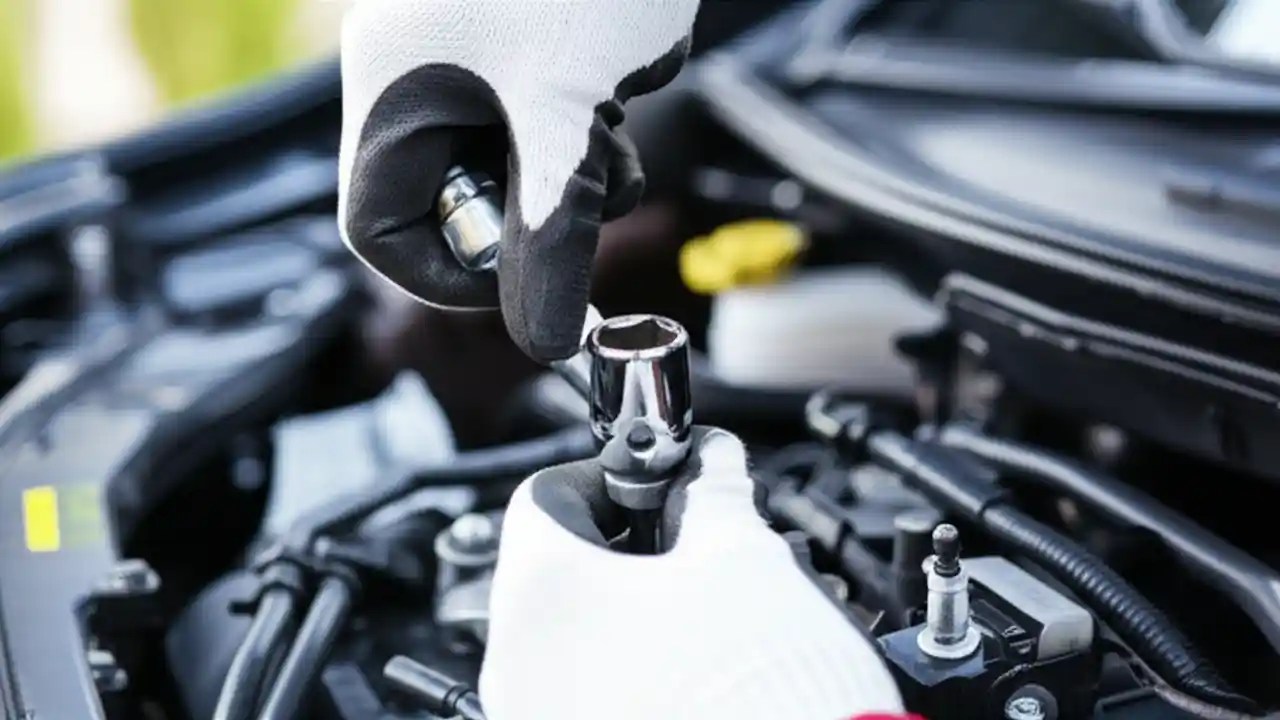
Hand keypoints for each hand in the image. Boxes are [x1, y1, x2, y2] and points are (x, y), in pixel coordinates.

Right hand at [338, 0, 697, 362]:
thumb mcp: (566, 122)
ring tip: (608, 126)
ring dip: (569, 172)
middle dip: (530, 213)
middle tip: (585, 191)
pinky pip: (541, 117)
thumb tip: (544, 341)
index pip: (381, 232)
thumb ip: (553, 241)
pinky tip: (616, 84)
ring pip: (508, 162)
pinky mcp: (523, 43)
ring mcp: (470, 54)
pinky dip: (584, 127)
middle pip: (454, 199)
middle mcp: (417, 74)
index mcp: (390, 93)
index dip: (450, 277)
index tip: (526, 285)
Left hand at [480, 428, 904, 719]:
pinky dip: (638, 671)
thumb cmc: (755, 692)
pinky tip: (701, 678)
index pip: (548, 493)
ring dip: (641, 615)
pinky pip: (588, 692)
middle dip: (638, 549)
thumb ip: (717, 495)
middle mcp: (515, 660)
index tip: (666, 486)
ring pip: (578, 636)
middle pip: (562, 568)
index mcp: (540, 589)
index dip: (616, 475)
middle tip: (703, 551)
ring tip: (714, 623)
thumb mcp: (746, 561)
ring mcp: (533, 714)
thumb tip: (714, 462)